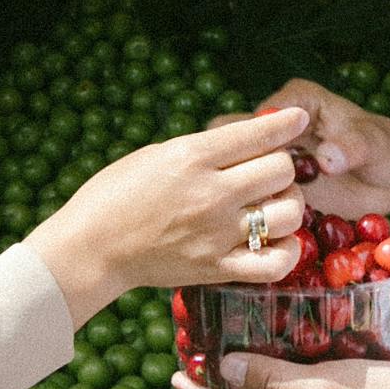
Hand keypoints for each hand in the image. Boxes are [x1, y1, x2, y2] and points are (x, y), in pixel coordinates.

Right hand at [28, 107, 308, 327]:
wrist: (90, 249)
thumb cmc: (114, 195)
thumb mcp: (156, 154)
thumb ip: (202, 150)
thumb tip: (245, 141)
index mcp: (191, 157)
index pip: (257, 133)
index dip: (285, 123)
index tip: (298, 119)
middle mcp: (210, 193)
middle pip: (281, 170)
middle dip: (282, 167)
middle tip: (270, 173)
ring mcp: (216, 234)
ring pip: (288, 213)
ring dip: (289, 206)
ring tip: (275, 207)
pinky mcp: (217, 269)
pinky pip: (275, 263)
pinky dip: (286, 251)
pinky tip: (277, 242)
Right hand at [235, 79, 389, 220]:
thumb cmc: (387, 149)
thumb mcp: (375, 144)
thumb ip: (352, 146)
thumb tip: (327, 159)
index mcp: (297, 101)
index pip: (262, 115)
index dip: (260, 141)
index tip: (277, 168)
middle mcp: (276, 128)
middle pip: (235, 140)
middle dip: (245, 171)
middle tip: (268, 195)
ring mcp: (272, 159)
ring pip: (236, 172)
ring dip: (248, 194)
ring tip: (274, 212)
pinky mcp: (274, 187)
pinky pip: (251, 198)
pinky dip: (257, 211)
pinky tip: (272, 226)